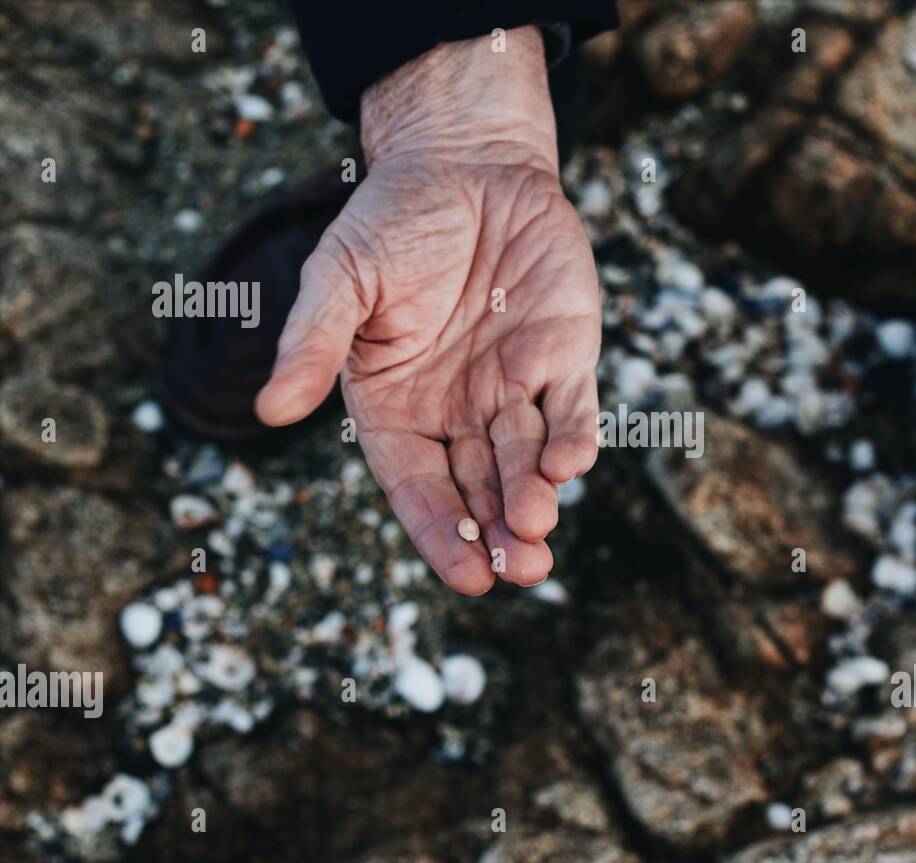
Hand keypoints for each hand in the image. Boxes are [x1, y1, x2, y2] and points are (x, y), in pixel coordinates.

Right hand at [254, 28, 600, 594]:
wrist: (464, 161)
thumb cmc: (390, 220)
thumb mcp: (340, 278)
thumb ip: (313, 342)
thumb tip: (270, 409)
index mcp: (398, 406)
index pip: (418, 486)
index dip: (441, 530)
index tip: (467, 576)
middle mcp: (457, 409)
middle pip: (479, 486)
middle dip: (497, 531)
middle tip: (517, 570)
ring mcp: (513, 386)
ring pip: (526, 458)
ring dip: (534, 496)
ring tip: (537, 530)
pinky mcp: (564, 355)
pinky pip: (571, 408)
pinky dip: (572, 438)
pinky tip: (568, 466)